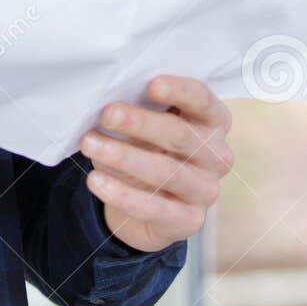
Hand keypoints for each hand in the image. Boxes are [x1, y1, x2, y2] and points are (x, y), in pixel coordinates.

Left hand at [79, 75, 233, 252]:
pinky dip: (121, 194)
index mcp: (213, 122)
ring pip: (166, 172)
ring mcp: (206, 190)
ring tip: (89, 144)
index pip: (203, 101)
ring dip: (123, 156)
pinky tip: (96, 181)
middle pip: (181, 135)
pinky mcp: (189, 220)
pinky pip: (154, 208)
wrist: (149, 204)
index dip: (179, 91)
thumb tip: (110, 105)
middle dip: (141, 122)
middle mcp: (217, 156)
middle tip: (106, 114)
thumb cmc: (148, 149)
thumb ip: (139, 111)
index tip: (151, 85)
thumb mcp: (146, 127)